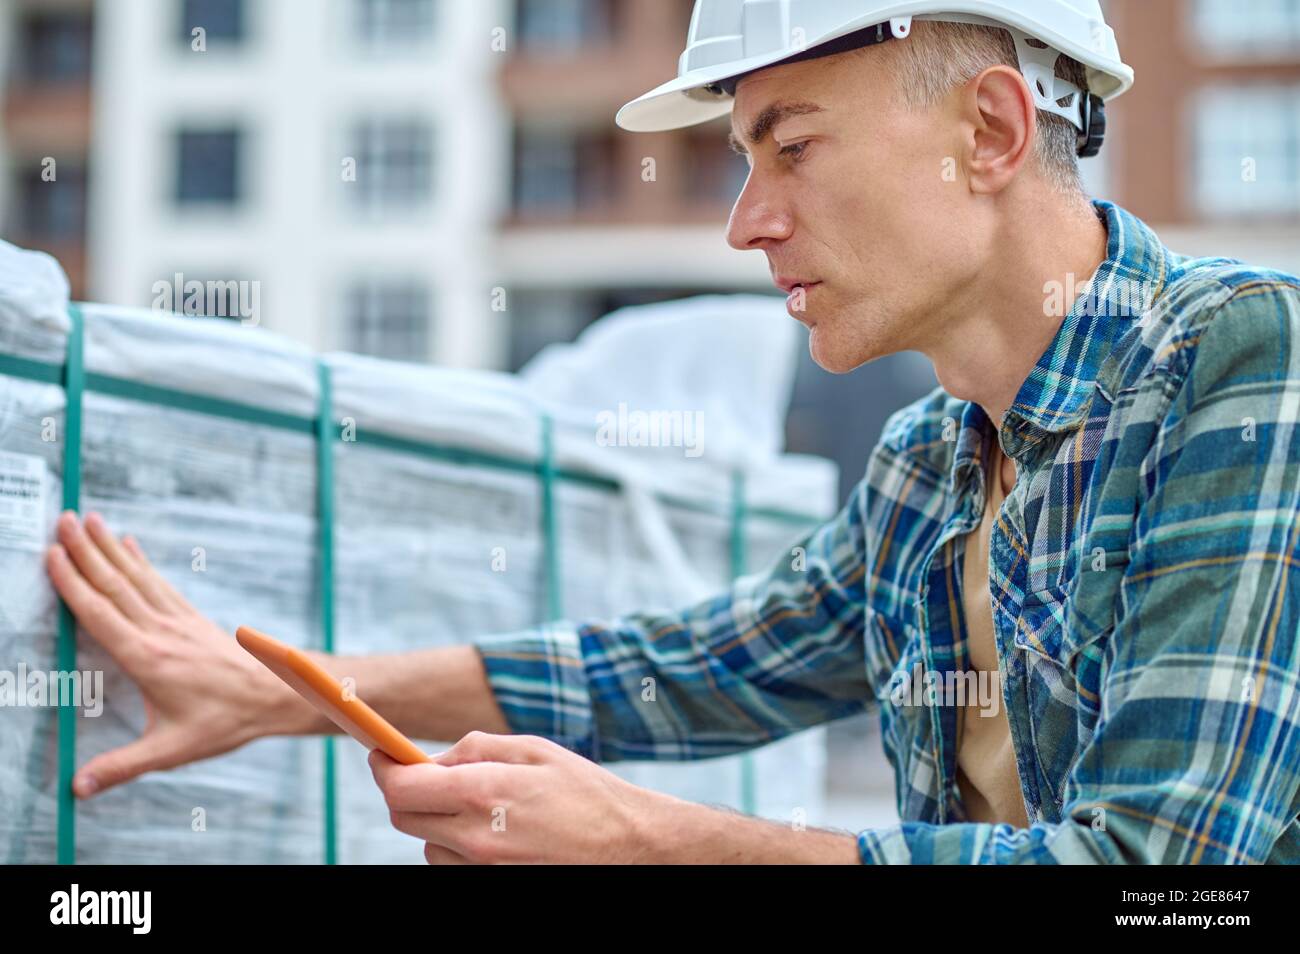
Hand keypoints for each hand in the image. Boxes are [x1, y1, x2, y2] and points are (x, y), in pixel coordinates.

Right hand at [44, 510, 302, 796]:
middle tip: (63, 520)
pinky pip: (161, 584)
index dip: (72, 584)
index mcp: (147, 659)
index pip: (100, 614)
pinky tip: (130, 544)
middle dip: (85, 552)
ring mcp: (179, 621)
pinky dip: (141, 562)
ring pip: (138, 578)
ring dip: (110, 548)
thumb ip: (122, 766)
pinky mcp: (193, 619)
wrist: (276, 696)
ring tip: (89, 520)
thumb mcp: (171, 750)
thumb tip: (78, 788)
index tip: (50, 555)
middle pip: (115, 585)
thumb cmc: (226, 723)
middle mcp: (161, 632)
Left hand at [368, 731, 671, 863]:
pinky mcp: (491, 888)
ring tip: (484, 808)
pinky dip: (458, 848)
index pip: (402, 787)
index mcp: (485, 792)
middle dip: (406, 792)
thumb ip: (475, 748)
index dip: (383, 768)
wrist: (630, 847)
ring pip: (427, 845)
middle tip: (427, 776)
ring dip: (437, 823)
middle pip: (404, 818)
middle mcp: (476, 838)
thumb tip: (431, 758)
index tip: (381, 755)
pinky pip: (452, 868)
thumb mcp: (533, 750)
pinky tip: (495, 834)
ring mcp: (482, 871)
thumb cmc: (585, 792)